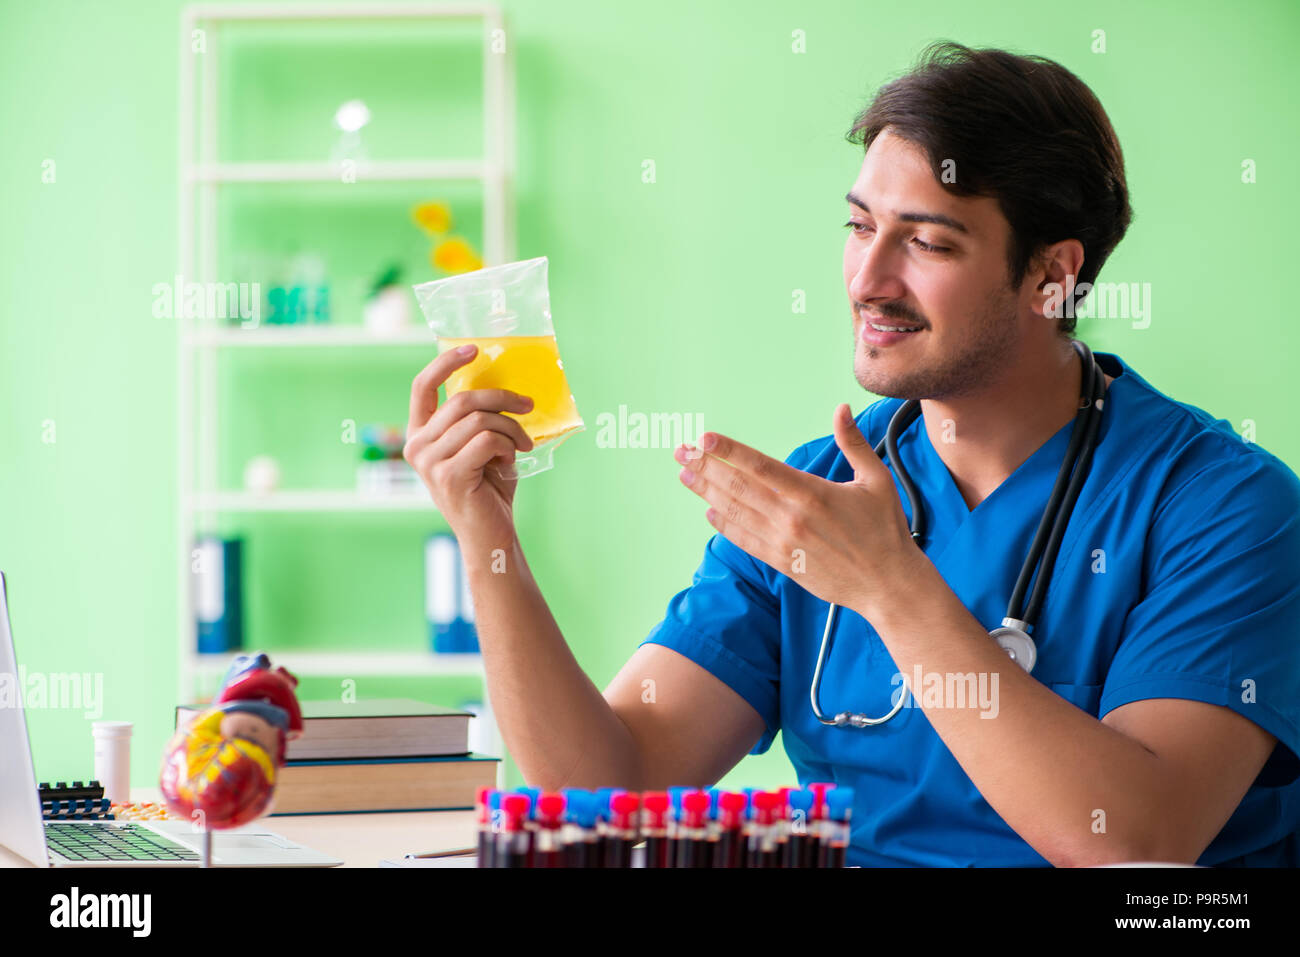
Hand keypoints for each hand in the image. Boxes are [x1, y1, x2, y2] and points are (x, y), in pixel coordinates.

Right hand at [403, 344, 534, 541]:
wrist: (491, 535)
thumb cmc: (489, 488)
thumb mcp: (482, 446)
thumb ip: (480, 419)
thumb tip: (504, 385)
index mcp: (420, 434)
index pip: (422, 386)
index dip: (446, 363)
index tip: (473, 349)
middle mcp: (417, 446)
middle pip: (462, 400)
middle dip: (502, 398)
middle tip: (528, 405)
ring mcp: (429, 462)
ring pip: (478, 420)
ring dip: (510, 427)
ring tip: (523, 443)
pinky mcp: (448, 476)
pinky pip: (486, 440)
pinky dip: (507, 445)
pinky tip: (512, 459)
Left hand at [673, 403, 919, 618]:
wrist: (888, 585)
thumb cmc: (886, 531)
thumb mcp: (877, 480)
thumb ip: (853, 444)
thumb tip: (841, 408)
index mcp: (812, 493)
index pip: (761, 466)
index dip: (730, 451)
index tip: (705, 438)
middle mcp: (791, 517)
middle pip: (738, 487)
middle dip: (706, 466)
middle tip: (681, 451)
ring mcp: (784, 542)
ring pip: (736, 512)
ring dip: (707, 492)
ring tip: (684, 475)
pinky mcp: (782, 563)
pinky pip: (745, 540)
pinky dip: (725, 526)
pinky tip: (709, 511)